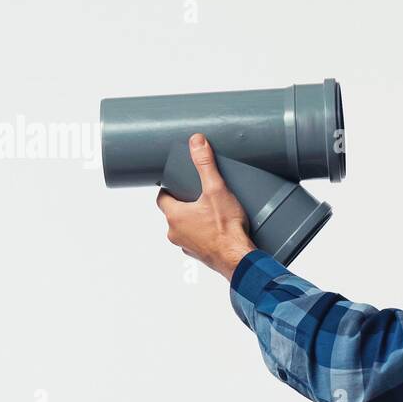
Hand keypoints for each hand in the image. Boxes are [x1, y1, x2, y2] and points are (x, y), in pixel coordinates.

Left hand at [156, 133, 256, 279]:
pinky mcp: (200, 255)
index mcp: (174, 216)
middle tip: (200, 194)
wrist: (239, 259)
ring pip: (185, 228)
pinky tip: (218, 229)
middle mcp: (175, 233)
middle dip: (185, 203)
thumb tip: (196, 142)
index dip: (170, 189)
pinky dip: (204, 235)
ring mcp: (186, 246)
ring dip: (194, 220)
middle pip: (174, 213)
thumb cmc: (226, 228)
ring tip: (212, 211)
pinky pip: (198, 241)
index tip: (178, 183)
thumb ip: (205, 165)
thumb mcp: (216, 190)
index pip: (163, 198)